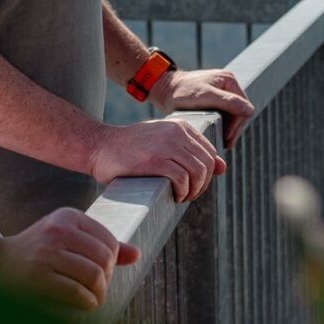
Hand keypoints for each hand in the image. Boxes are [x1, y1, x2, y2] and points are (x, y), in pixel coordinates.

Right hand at [0, 207, 138, 309]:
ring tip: (93, 299)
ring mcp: (48, 252)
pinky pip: (77, 292)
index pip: (108, 241)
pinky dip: (87, 303)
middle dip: (106, 280)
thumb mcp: (68, 239)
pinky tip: (85, 305)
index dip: (112, 262)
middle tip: (98, 290)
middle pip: (104, 259)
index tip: (101, 274)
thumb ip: (101, 245)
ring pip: (94, 276)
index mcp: (68, 216)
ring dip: (99, 294)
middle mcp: (59, 229)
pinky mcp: (38, 276)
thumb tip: (137, 254)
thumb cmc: (38, 253)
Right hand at [87, 119, 225, 201]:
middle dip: (202, 185)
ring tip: (180, 196)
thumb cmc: (132, 149)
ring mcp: (166, 145)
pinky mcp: (155, 160)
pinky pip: (182, 179)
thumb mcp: (165, 143)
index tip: (191, 184)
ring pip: (198, 173)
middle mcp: (177, 132)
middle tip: (187, 195)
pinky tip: (173, 196)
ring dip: (193, 191)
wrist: (101, 146)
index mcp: (181, 127)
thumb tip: (222, 167)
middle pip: (206, 165)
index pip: (210, 153)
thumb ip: (191, 152)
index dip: (206, 174)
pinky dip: (182, 192)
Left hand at [152, 68, 254, 147]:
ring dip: (228, 128)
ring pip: (233, 115)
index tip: (225, 137)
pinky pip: (224, 114)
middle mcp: (227, 84)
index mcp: (229, 80)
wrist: (164, 90)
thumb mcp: (205, 97)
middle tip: (224, 143)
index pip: (244, 108)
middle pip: (240, 113)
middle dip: (233, 128)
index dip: (237, 125)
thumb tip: (250, 110)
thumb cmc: (182, 92)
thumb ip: (228, 102)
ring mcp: (221, 91)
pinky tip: (215, 133)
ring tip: (220, 140)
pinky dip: (222, 124)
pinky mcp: (214, 98)